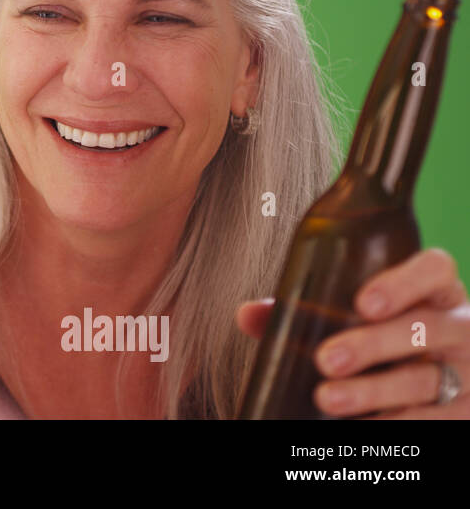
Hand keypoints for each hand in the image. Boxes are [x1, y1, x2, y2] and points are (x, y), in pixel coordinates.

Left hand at [237, 247, 469, 418]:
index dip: (404, 282)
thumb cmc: (390, 346)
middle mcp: (459, 327)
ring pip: (425, 379)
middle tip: (326, 360)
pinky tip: (367, 426)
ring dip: (374, 391)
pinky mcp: (467, 412)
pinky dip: (398, 424)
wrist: (446, 392)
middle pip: (425, 327)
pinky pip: (437, 420)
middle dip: (373, 344)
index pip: (435, 269)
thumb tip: (248, 314)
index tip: (363, 303)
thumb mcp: (357, 323)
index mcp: (433, 294)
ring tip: (329, 399)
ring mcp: (468, 371)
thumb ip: (306, 313)